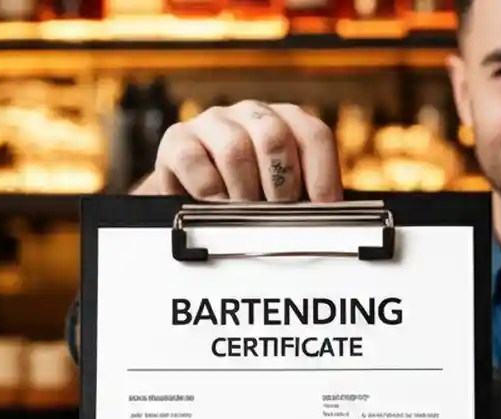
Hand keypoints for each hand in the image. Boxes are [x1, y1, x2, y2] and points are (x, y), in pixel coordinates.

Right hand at [133, 100, 342, 202]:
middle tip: (277, 215)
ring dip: (243, 192)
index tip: (320, 209)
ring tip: (245, 216)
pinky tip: (214, 205)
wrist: (195, 195)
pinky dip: (208, 190)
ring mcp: (214, 121)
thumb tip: (323, 221)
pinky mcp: (178, 138)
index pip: (314, 136)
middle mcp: (253, 114)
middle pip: (275, 137)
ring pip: (235, 149)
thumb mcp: (284, 194)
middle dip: (280, 185)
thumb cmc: (250, 195)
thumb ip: (305, 200)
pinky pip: (192, 160)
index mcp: (288, 121)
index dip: (321, 176)